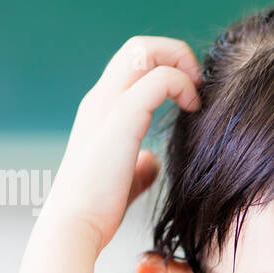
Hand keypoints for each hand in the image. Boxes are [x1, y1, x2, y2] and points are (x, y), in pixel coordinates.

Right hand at [38, 36, 202, 252]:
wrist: (75, 226)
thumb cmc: (97, 209)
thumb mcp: (124, 180)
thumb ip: (138, 166)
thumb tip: (152, 163)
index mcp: (101, 109)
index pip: (133, 63)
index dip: (166, 66)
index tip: (190, 93)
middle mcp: (100, 98)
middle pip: (138, 47)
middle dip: (176, 54)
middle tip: (198, 86)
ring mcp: (106, 104)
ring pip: (143, 51)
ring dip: (180, 63)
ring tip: (197, 94)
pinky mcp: (121, 119)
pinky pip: (158, 79)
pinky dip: (181, 84)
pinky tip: (192, 108)